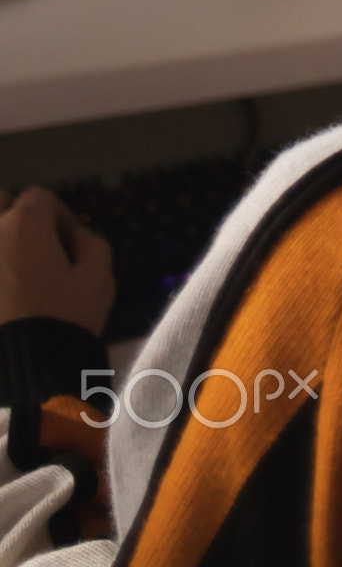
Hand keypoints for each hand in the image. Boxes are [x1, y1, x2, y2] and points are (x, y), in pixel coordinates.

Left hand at [0, 187, 114, 334]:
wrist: (28, 376)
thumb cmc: (66, 318)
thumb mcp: (100, 274)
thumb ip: (90, 240)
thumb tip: (72, 235)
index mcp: (25, 223)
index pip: (40, 197)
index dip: (59, 216)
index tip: (69, 242)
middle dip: (13, 216)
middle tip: (30, 246)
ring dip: (3, 248)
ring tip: (14, 272)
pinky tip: (7, 300)